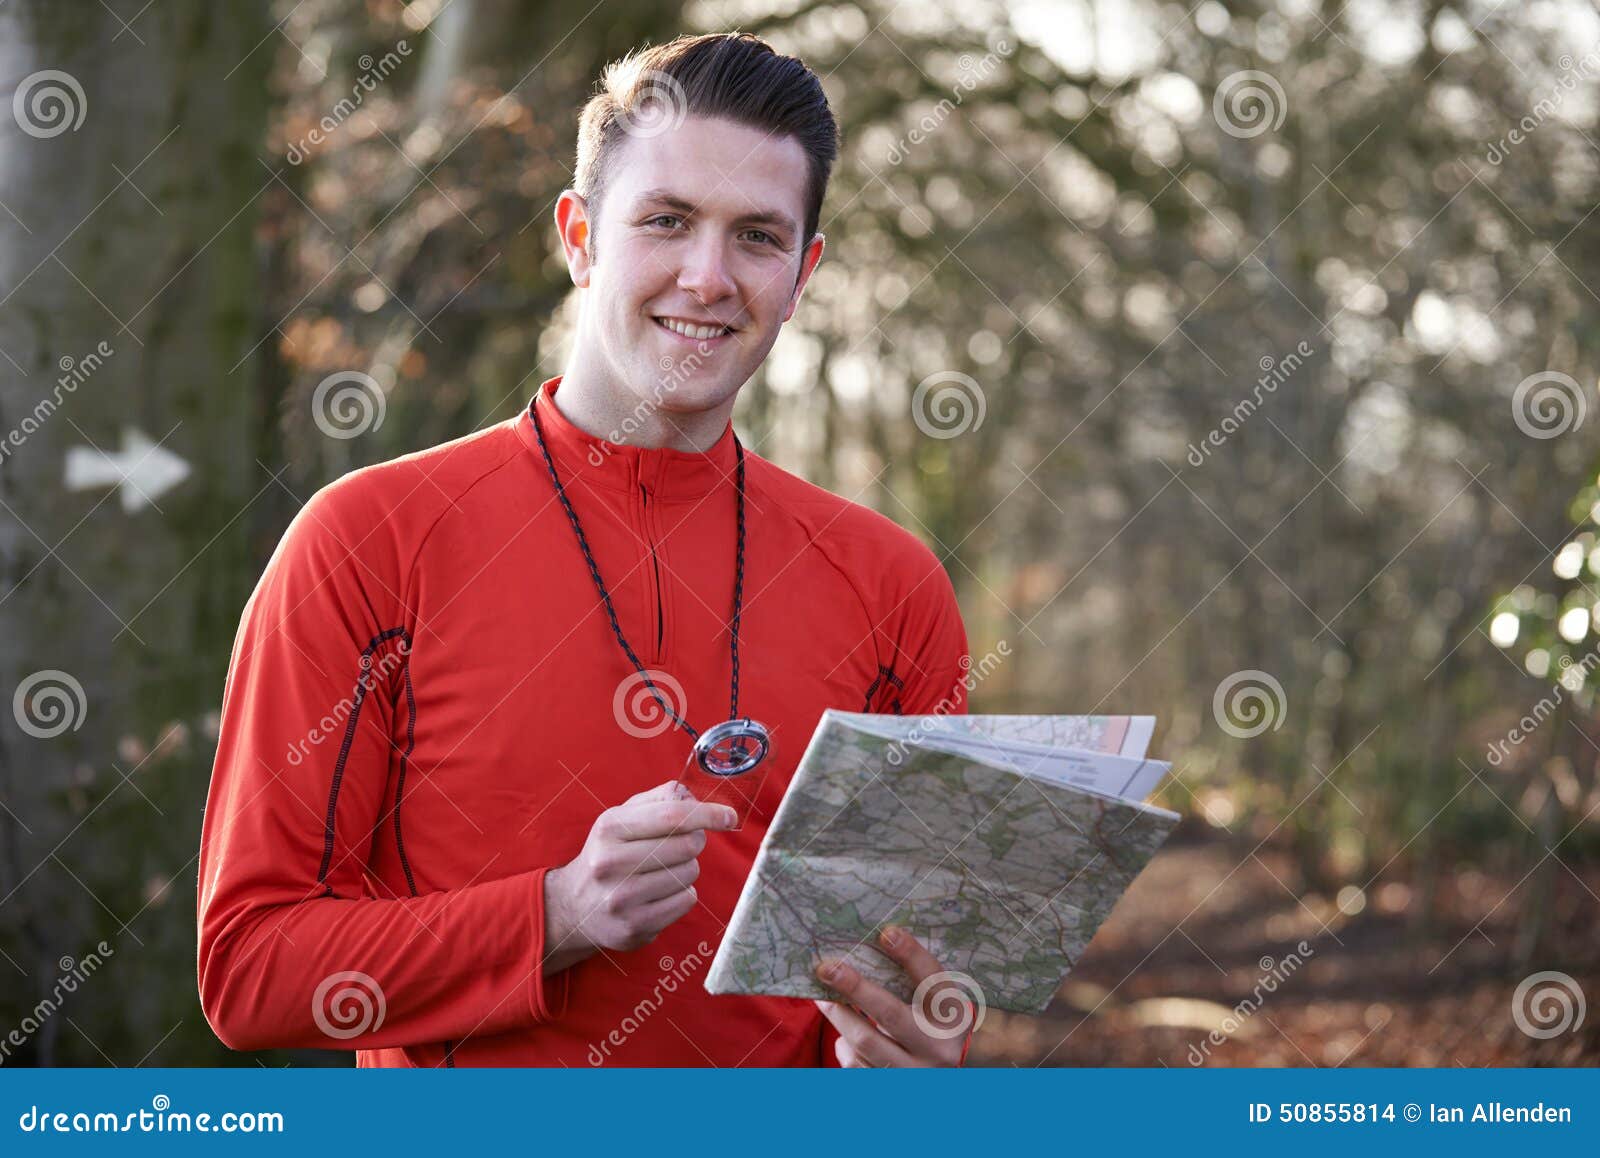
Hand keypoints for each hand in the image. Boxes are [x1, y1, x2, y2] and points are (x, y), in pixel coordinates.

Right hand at [543, 781, 736, 967]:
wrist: (574, 906)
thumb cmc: (608, 853)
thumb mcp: (621, 818)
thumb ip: (658, 800)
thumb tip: (693, 795)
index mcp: (609, 828)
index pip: (672, 816)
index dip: (708, 814)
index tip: (729, 816)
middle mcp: (610, 863)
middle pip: (686, 845)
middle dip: (693, 842)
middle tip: (680, 845)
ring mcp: (621, 899)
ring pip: (689, 874)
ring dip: (686, 869)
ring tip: (663, 871)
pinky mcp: (633, 927)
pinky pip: (686, 901)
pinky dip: (682, 894)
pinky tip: (661, 893)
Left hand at [813, 925, 977, 1066]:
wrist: (953, 1068)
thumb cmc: (938, 1020)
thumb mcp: (938, 998)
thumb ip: (912, 977)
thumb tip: (867, 948)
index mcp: (952, 1015)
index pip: (932, 980)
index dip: (910, 955)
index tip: (886, 933)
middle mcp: (937, 1047)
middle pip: (891, 1014)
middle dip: (855, 988)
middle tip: (827, 968)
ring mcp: (917, 1073)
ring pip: (867, 1042)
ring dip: (839, 1016)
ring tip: (823, 997)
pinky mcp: (895, 1090)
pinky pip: (859, 1067)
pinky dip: (845, 1046)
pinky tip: (844, 1034)